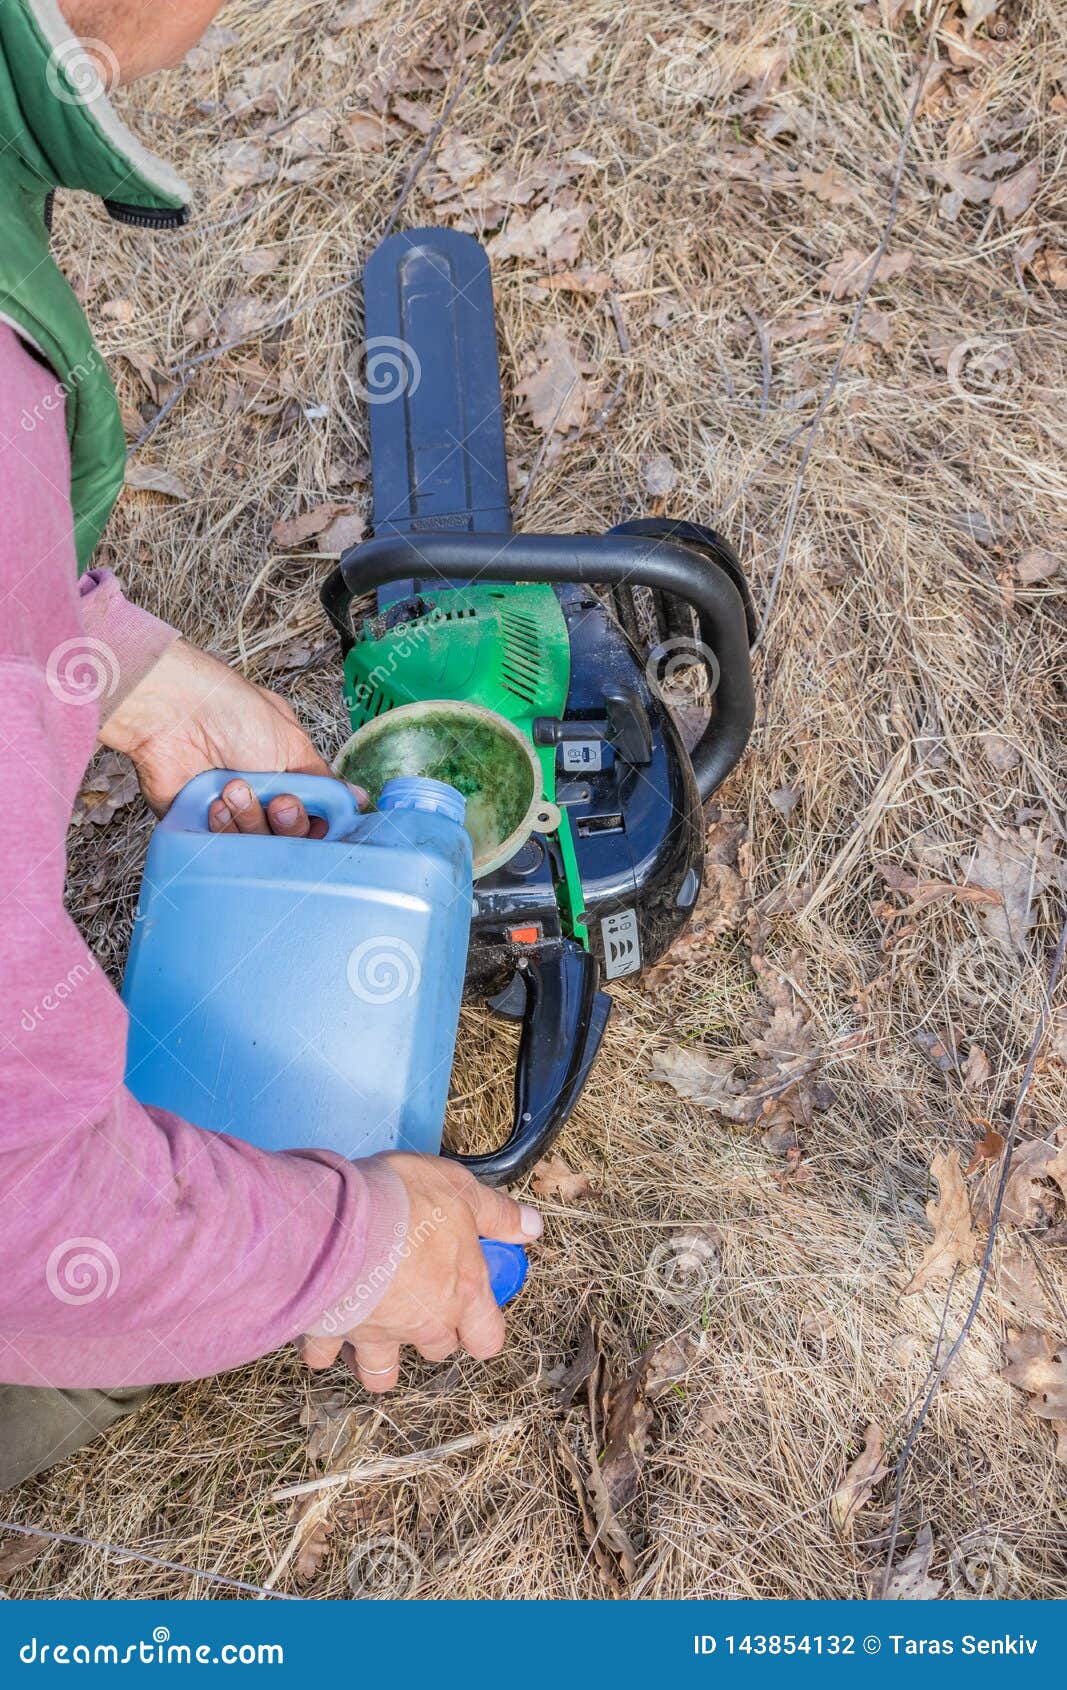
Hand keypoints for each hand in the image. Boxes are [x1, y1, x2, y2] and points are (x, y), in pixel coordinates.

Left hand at [101, 638, 344, 820]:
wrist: (174, 714)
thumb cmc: (231, 712)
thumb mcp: (292, 742)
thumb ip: (323, 779)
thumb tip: (355, 799)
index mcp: (284, 773)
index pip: (312, 816)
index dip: (312, 820)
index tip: (303, 805)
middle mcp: (259, 795)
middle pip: (288, 837)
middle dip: (285, 821)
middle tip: (276, 801)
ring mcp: (229, 812)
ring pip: (258, 844)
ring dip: (250, 818)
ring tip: (234, 788)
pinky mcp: (198, 826)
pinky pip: (223, 849)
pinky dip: (223, 829)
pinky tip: (214, 804)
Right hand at [300, 1153, 542, 1391]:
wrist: (339, 1220)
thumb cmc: (405, 1202)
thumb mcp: (462, 1191)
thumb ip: (496, 1214)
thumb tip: (532, 1227)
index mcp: (462, 1293)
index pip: (487, 1338)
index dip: (482, 1331)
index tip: (472, 1311)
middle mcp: (423, 1323)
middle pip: (437, 1351)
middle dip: (429, 1335)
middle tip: (417, 1302)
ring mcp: (377, 1334)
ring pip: (381, 1372)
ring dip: (377, 1360)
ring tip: (371, 1331)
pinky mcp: (331, 1333)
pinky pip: (323, 1354)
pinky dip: (321, 1344)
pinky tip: (321, 1320)